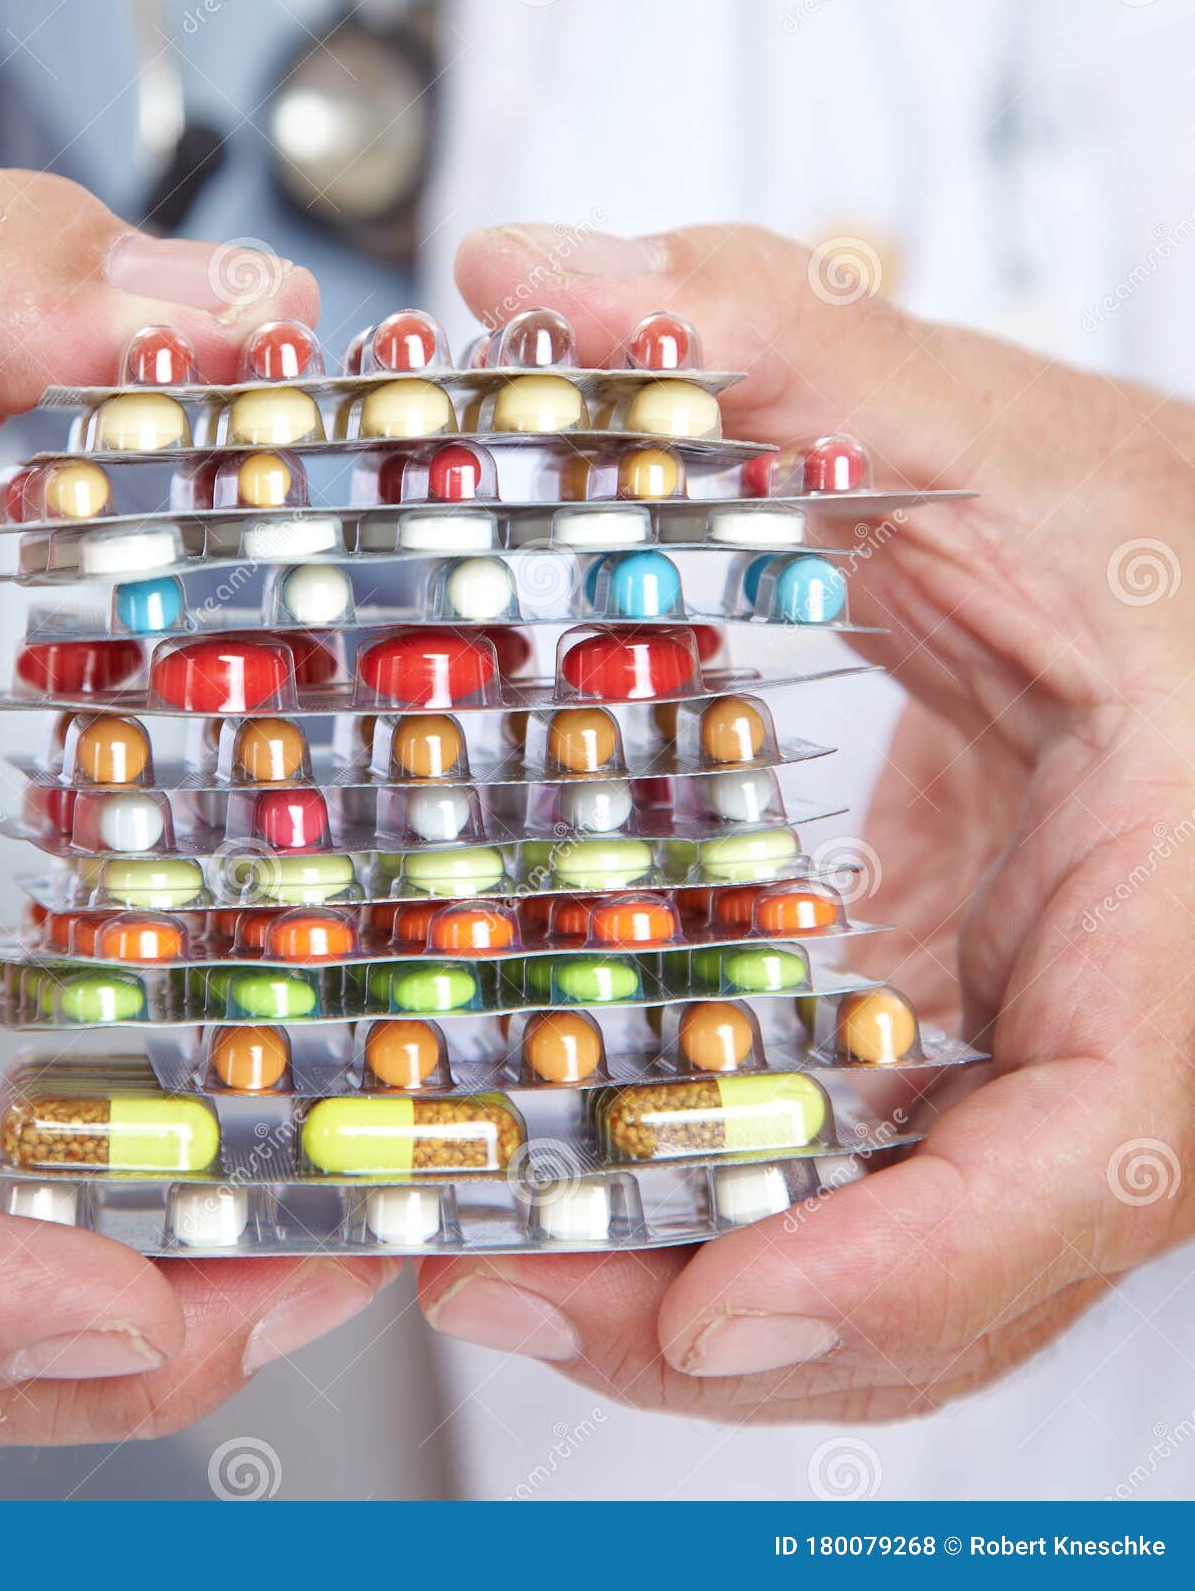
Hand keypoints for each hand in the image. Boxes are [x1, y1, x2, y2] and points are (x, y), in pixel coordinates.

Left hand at [418, 222, 1194, 1418]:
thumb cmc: (1182, 557)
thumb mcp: (1008, 446)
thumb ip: (788, 355)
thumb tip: (536, 271)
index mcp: (1169, 937)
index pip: (1079, 1175)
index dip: (896, 1273)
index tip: (709, 1324)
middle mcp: (1107, 1048)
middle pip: (932, 1283)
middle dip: (705, 1318)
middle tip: (472, 1275)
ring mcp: (1032, 1069)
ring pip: (875, 1260)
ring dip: (679, 1275)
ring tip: (474, 1240)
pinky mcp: (961, 1048)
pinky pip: (842, 1174)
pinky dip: (708, 1185)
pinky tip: (564, 1138)